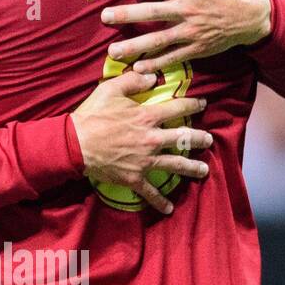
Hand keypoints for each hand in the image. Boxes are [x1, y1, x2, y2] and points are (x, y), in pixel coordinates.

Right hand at [71, 68, 211, 215]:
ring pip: (176, 165)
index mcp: (147, 116)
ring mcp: (145, 161)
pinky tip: (169, 208)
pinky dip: (160, 202)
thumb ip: (133, 80)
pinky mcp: (134, 178)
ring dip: (192, 168)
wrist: (75, 144)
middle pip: (184, 138)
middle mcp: (151, 139)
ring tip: (203, 170)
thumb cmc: (92, 115)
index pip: (178, 108)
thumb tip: (152, 76)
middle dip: (200, 138)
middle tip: (209, 140)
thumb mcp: (110, 89)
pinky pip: (151, 192)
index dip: (193, 105)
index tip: (202, 103)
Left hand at [101, 0, 271, 73]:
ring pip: (159, 40)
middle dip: (127, 16)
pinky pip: (173, 57)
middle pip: (153, 13)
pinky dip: (157, 63)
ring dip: (135, 47)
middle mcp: (186, 9)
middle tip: (105, 17)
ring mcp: (190, 30)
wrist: (251, 13)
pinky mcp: (196, 47)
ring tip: (113, 51)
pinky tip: (139, 68)